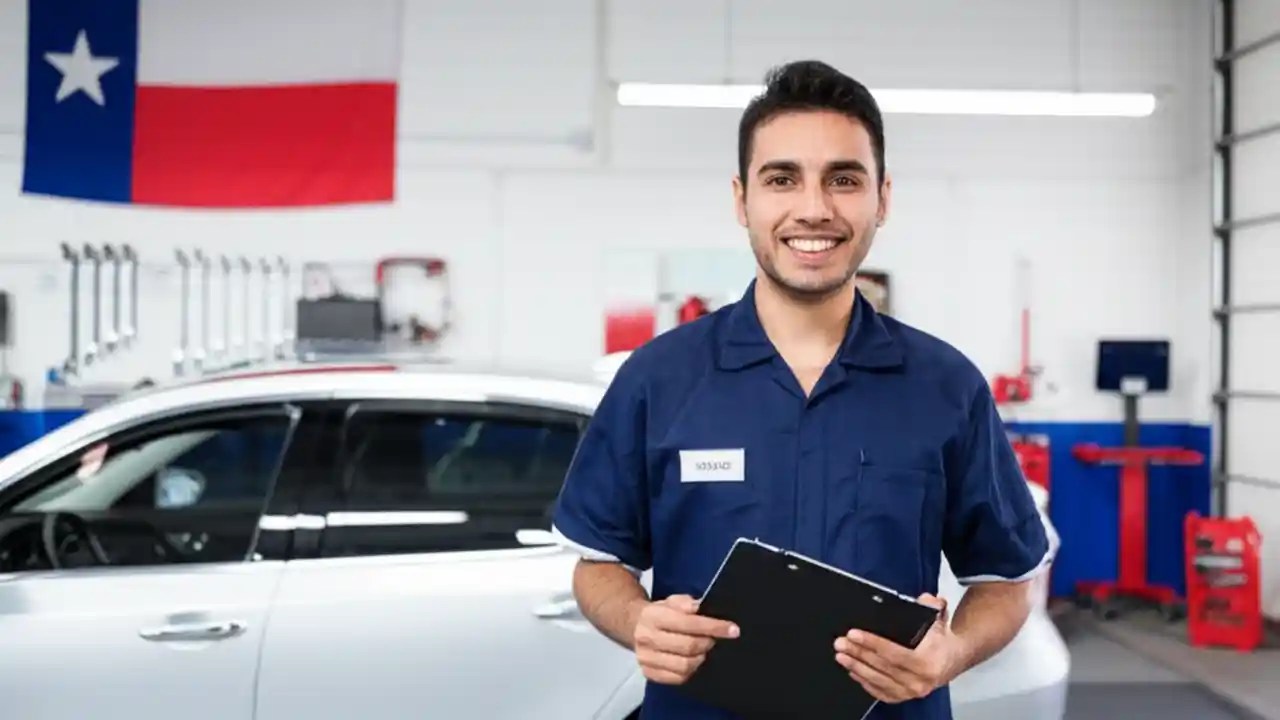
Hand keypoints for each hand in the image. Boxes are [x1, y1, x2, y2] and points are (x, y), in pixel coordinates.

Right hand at [631, 594, 740, 684]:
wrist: (634, 625)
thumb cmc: (660, 614)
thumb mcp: (671, 601)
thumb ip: (685, 602)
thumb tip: (699, 606)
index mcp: (653, 616)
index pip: (688, 623)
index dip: (713, 627)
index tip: (732, 630)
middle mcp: (647, 637)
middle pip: (688, 646)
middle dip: (708, 643)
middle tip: (714, 640)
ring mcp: (646, 658)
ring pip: (683, 665)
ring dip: (700, 658)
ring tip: (703, 651)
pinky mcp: (648, 672)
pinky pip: (677, 678)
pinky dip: (690, 671)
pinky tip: (693, 661)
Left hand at [833, 594, 966, 703]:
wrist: (953, 659)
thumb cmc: (940, 638)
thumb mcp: (938, 617)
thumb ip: (931, 605)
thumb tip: (924, 599)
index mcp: (928, 661)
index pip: (894, 653)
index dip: (872, 643)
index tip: (853, 634)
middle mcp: (920, 681)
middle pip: (882, 667)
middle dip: (858, 653)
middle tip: (840, 643)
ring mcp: (911, 692)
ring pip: (878, 680)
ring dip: (856, 667)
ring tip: (841, 655)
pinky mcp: (904, 697)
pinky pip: (880, 692)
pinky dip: (864, 682)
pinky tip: (852, 671)